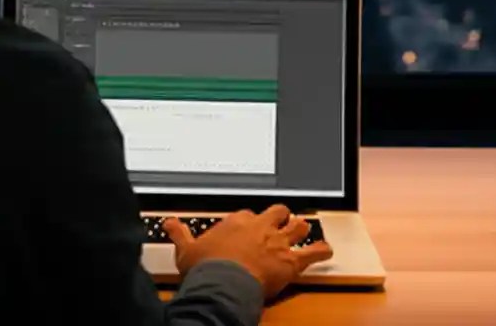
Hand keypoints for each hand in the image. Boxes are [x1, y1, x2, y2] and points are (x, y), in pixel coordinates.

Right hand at [163, 205, 334, 298]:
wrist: (223, 284)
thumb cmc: (207, 268)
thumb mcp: (187, 249)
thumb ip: (180, 234)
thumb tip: (169, 224)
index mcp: (236, 222)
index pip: (246, 214)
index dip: (248, 220)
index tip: (247, 225)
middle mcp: (260, 227)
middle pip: (277, 212)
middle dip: (280, 216)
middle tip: (281, 221)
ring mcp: (277, 243)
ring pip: (298, 226)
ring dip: (302, 227)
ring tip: (305, 228)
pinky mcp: (290, 261)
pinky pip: (312, 252)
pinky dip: (321, 251)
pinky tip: (326, 250)